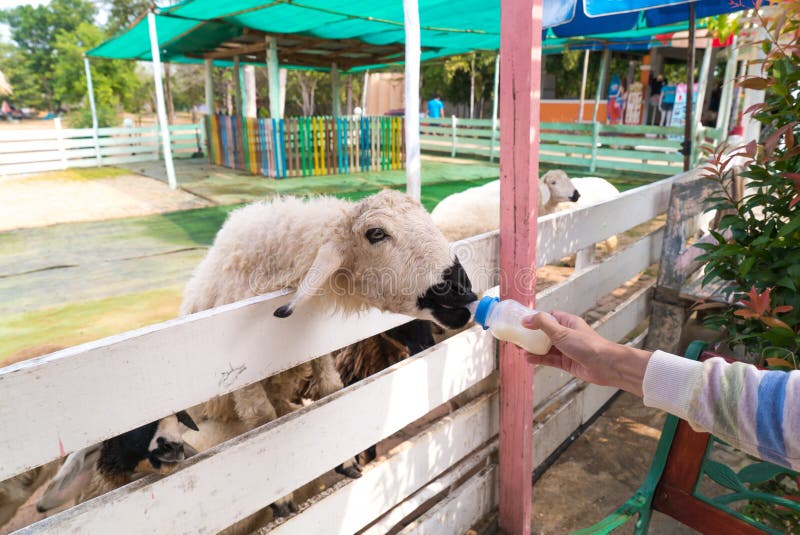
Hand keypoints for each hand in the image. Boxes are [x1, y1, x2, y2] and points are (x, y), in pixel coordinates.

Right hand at [522, 310, 650, 396]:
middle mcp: (567, 334)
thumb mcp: (562, 332)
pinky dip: (539, 359)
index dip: (536, 319)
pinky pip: (550, 359)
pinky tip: (529, 359)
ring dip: (534, 348)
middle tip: (517, 337)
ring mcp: (567, 349)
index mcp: (567, 322)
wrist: (606, 366)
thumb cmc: (588, 345)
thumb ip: (542, 324)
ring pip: (546, 347)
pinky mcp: (567, 362)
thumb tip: (525, 319)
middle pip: (545, 333)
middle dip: (531, 335)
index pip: (548, 317)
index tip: (522, 322)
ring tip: (520, 349)